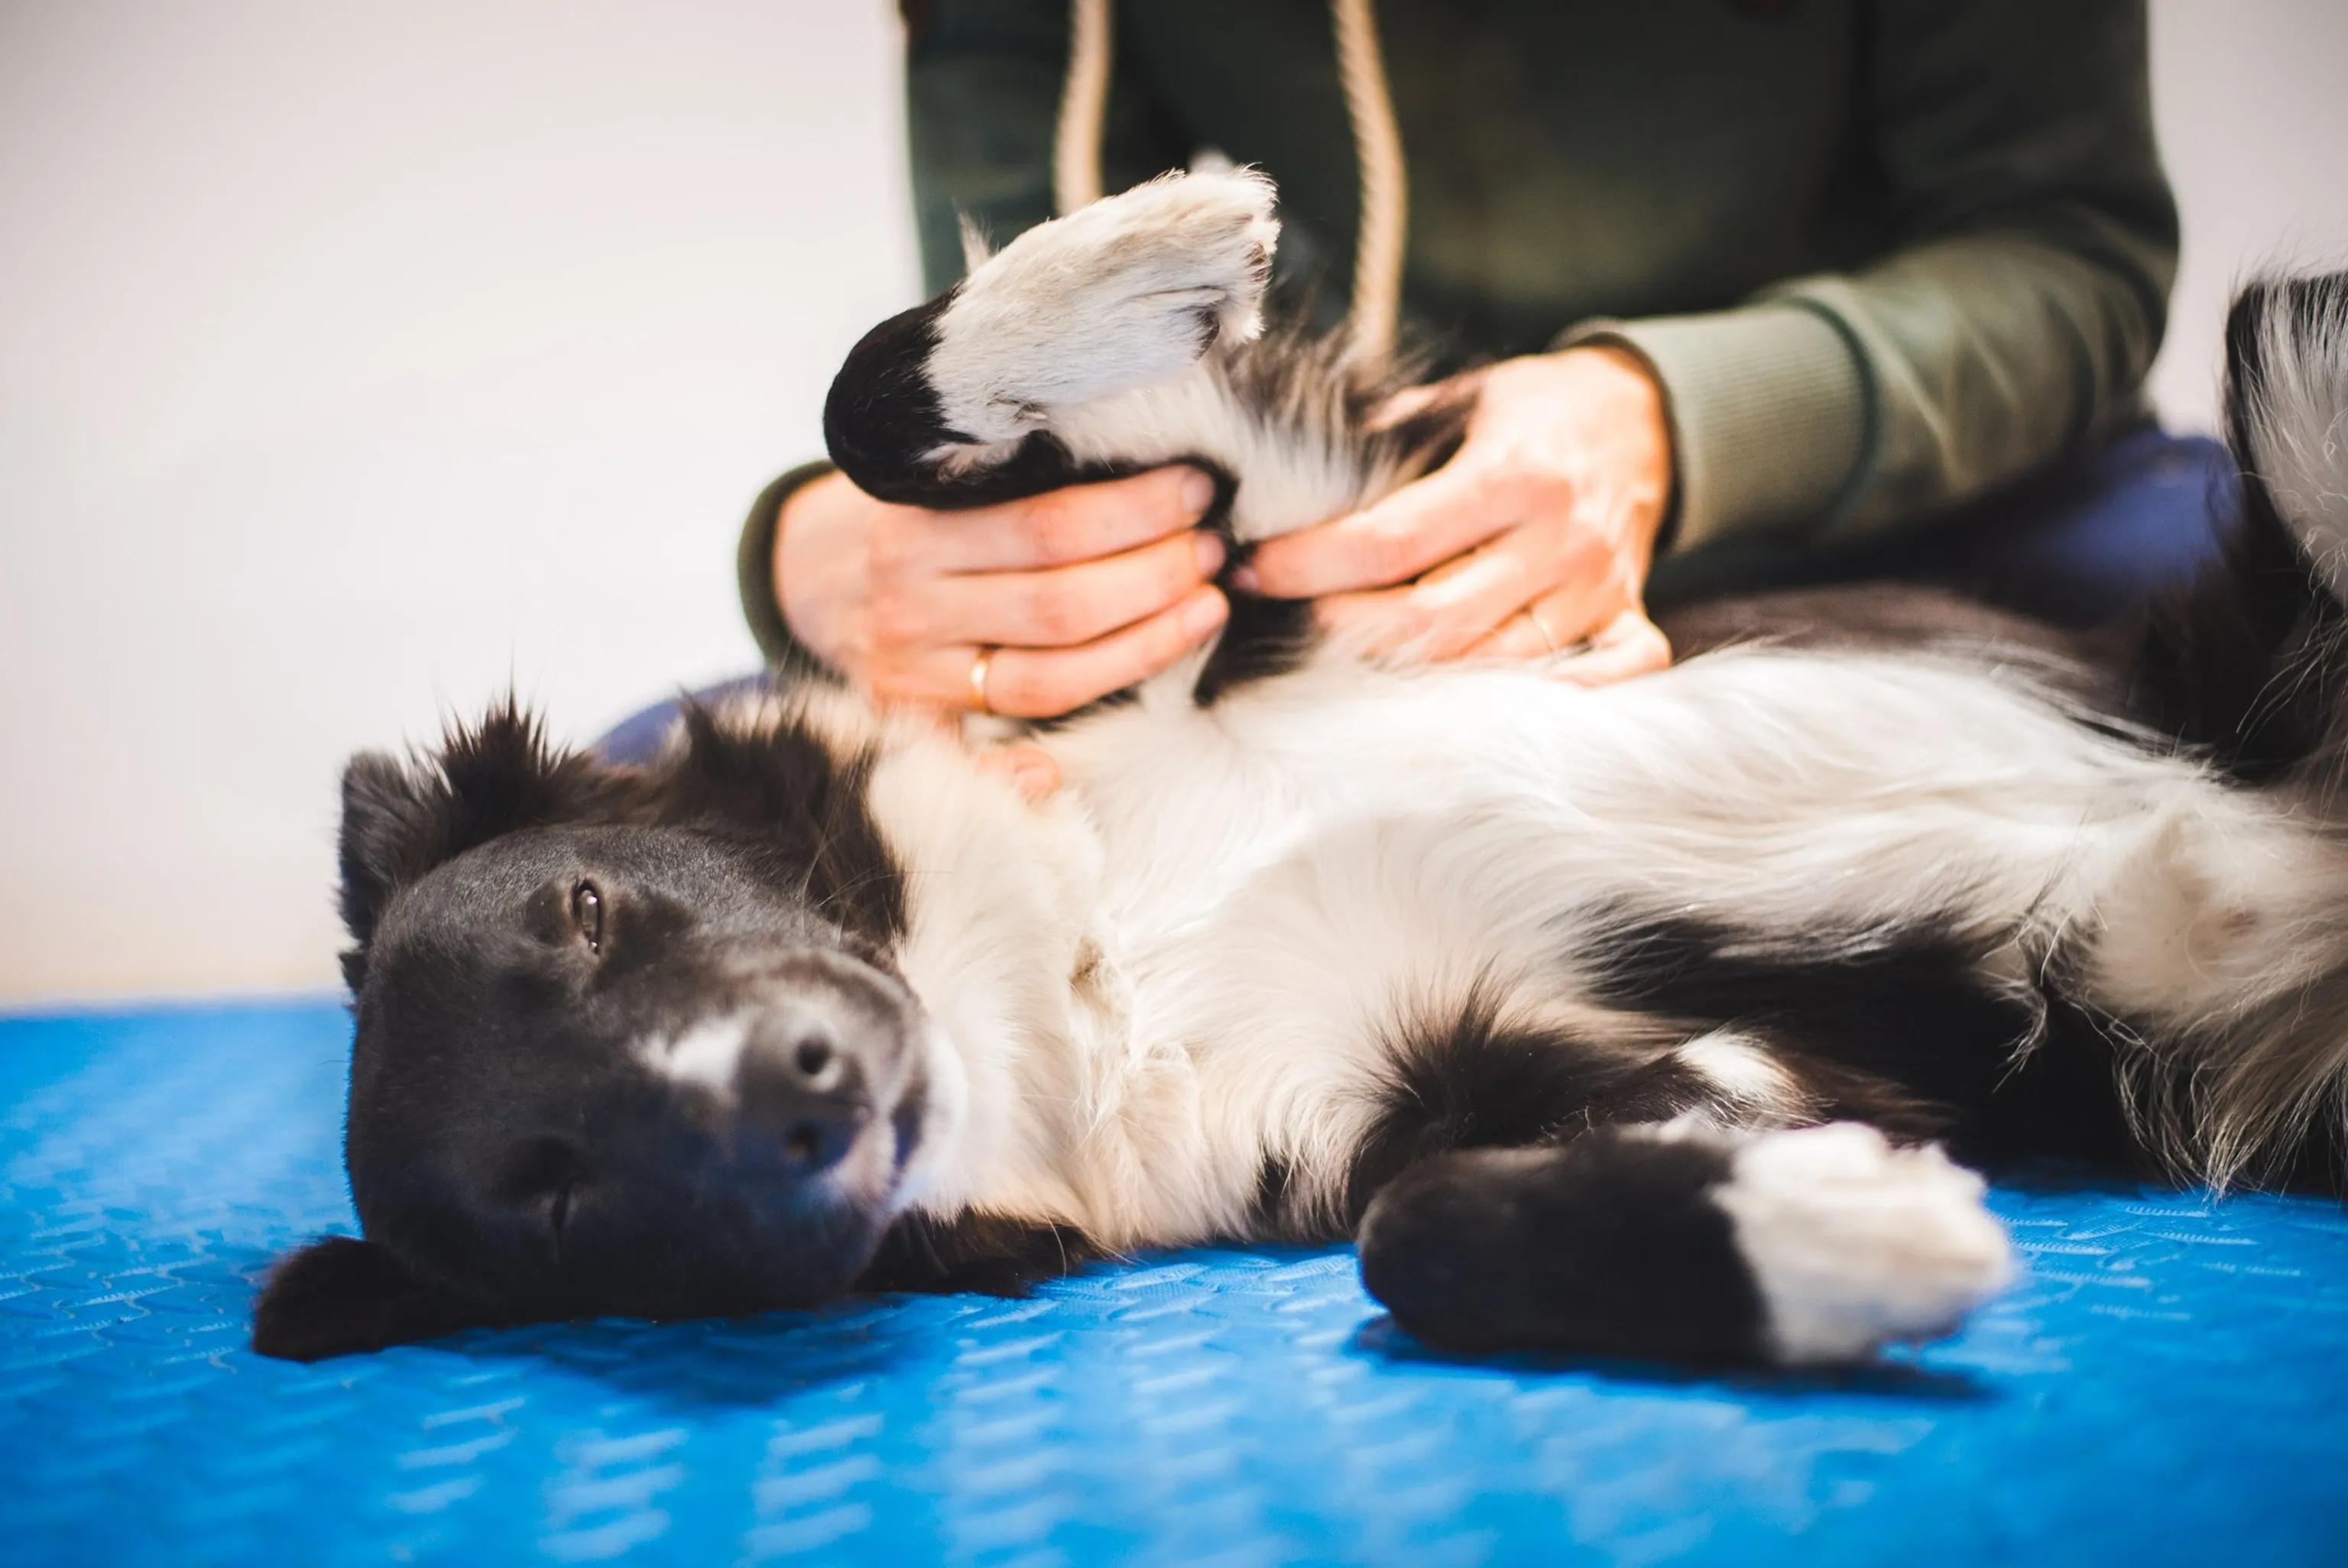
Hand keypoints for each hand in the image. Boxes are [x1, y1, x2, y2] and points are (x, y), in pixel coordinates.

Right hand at [776, 466, 1229, 719]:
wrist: (814, 574)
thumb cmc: (916, 512)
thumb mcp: (942, 473)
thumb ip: (1015, 470)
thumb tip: (1143, 456)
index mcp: (914, 528)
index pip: (1047, 528)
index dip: (1135, 514)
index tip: (1196, 490)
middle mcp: (908, 605)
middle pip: (1059, 606)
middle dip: (1155, 577)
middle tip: (1214, 550)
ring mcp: (913, 673)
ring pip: (1049, 678)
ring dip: (1144, 646)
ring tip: (1207, 604)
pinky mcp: (917, 723)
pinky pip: (984, 752)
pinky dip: (1023, 767)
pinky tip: (1076, 755)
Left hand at [1239, 345, 1674, 684]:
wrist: (1643, 413)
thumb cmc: (1535, 408)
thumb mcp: (1463, 396)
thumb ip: (1386, 438)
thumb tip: (1282, 476)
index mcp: (1512, 472)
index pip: (1391, 540)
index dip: (1310, 562)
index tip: (1256, 566)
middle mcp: (1559, 539)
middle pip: (1435, 620)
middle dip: (1345, 629)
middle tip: (1289, 618)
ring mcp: (1598, 588)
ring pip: (1498, 664)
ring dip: (1416, 674)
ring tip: (1350, 657)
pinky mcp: (1628, 617)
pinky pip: (1610, 678)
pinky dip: (1557, 698)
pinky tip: (1484, 701)